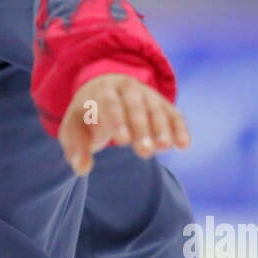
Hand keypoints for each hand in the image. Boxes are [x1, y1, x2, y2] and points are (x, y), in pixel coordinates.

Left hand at [58, 72, 190, 175]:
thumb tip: (82, 169)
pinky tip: (184, 144)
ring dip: (162, 128)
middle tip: (145, 151)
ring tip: (164, 148)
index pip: (110, 104)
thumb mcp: (73, 130)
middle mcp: (126, 88)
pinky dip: (179, 128)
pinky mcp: (162, 104)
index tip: (122, 140)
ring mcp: (146, 94)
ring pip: (156, 109)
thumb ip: (76, 149)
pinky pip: (173, 114)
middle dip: (141, 128)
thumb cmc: (86, 117)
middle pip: (135, 107)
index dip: (117, 121)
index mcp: (102, 91)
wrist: (103, 92)